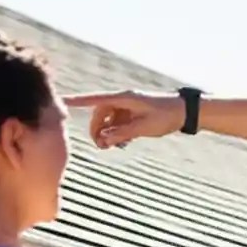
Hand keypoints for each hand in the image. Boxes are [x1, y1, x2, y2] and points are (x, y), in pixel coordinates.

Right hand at [63, 91, 181, 148]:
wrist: (186, 112)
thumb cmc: (166, 116)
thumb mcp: (144, 127)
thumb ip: (122, 134)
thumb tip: (103, 140)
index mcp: (124, 98)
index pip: (95, 99)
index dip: (77, 101)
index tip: (61, 102)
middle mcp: (124, 101)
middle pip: (100, 113)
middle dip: (97, 129)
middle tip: (101, 146)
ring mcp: (129, 107)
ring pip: (109, 120)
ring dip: (107, 133)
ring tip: (112, 147)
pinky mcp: (134, 114)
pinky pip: (119, 123)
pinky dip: (117, 133)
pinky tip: (123, 144)